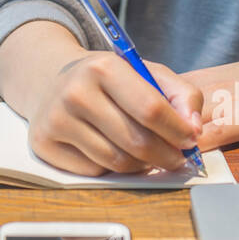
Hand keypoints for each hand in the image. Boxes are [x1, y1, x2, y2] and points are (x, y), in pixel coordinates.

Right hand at [27, 53, 203, 175]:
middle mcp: (75, 93)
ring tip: (149, 154)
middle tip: (178, 158)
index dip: (178, 130)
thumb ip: (181, 95)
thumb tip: (194, 129)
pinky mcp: (44, 145)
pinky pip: (94, 172)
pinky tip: (117, 152)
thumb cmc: (108, 80)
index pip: (151, 109)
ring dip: (142, 165)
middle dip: (166, 155)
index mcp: (104, 67)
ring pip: (117, 162)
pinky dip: (114, 169)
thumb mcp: (145, 72)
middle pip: (136, 141)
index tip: (191, 140)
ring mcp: (57, 121)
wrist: (51, 81)